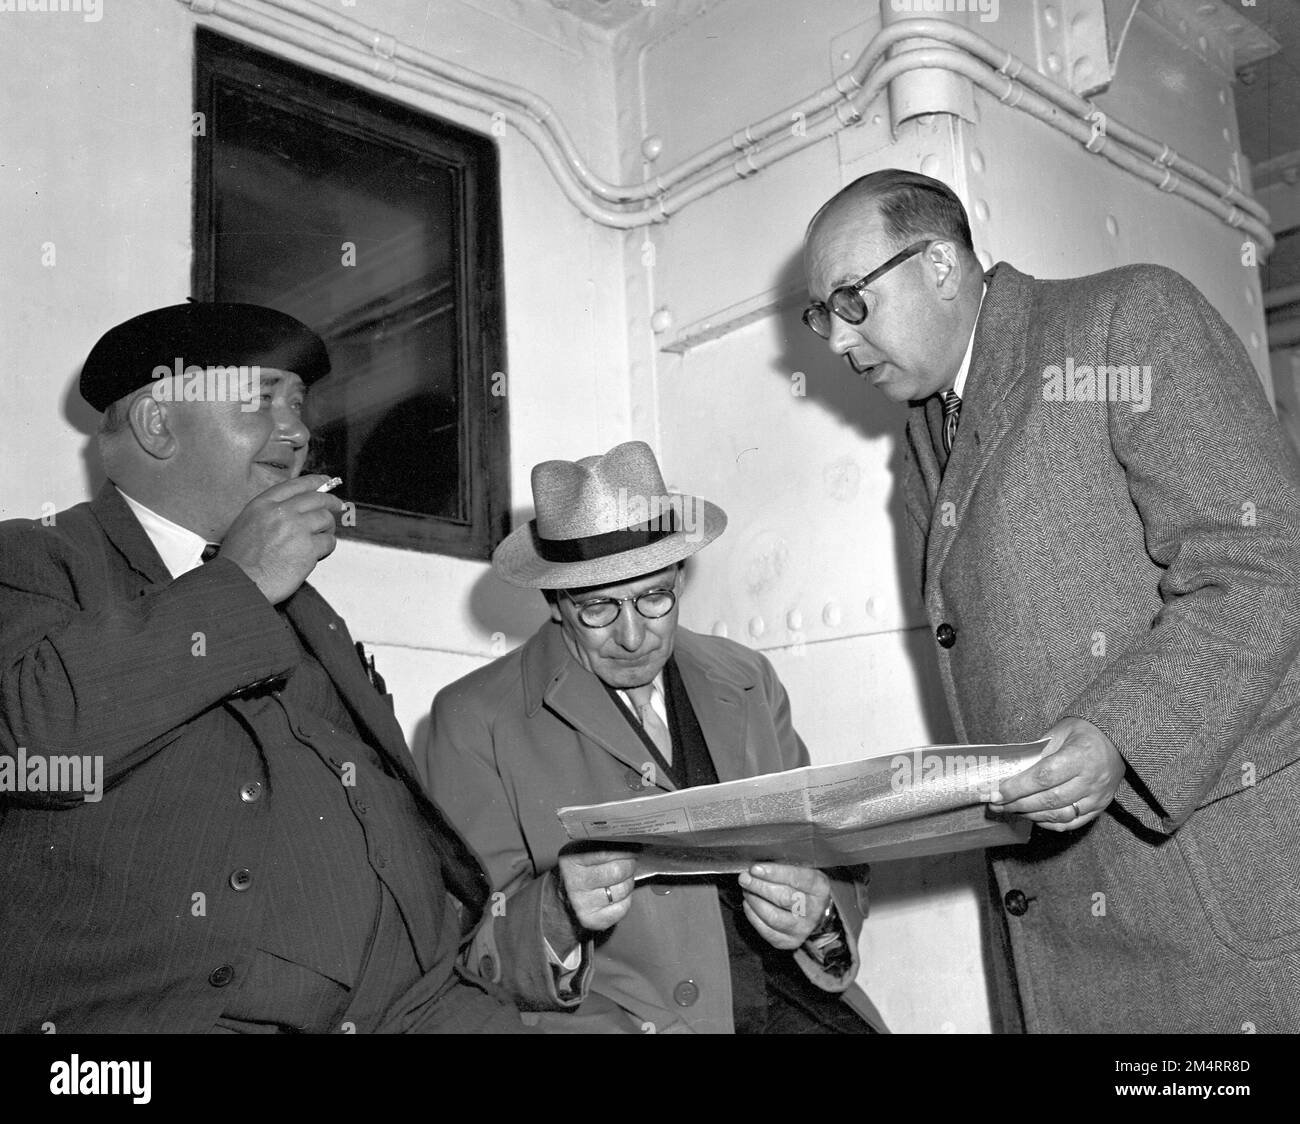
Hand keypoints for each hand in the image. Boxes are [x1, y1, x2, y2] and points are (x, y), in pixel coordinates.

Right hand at [218, 475, 344, 603]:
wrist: (239, 583)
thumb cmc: (239, 561)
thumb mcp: (246, 524)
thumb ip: (269, 513)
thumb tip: (295, 508)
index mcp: (263, 505)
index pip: (296, 485)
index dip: (314, 482)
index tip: (325, 481)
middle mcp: (280, 512)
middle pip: (317, 499)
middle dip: (331, 502)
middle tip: (338, 506)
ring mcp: (296, 529)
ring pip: (326, 519)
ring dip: (327, 529)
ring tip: (321, 538)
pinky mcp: (308, 548)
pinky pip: (329, 542)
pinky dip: (326, 548)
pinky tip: (317, 554)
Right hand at [557, 849, 636, 931]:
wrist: (566, 896)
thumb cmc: (584, 869)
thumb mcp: (587, 851)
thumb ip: (605, 844)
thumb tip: (632, 841)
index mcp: (572, 860)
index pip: (607, 852)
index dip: (625, 851)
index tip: (632, 849)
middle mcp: (575, 882)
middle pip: (618, 871)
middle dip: (629, 866)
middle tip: (628, 864)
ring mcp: (582, 903)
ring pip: (623, 889)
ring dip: (628, 883)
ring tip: (622, 879)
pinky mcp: (592, 920)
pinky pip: (622, 908)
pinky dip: (626, 900)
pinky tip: (617, 895)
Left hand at [738, 863, 830, 949]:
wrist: (816, 913)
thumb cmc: (803, 887)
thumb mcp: (802, 871)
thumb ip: (783, 867)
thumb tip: (757, 867)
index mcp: (819, 888)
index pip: (796, 879)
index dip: (774, 873)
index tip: (755, 869)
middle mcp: (814, 910)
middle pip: (784, 898)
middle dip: (759, 887)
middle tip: (744, 878)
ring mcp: (802, 928)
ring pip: (774, 917)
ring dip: (754, 901)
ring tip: (746, 890)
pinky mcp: (790, 941)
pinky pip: (767, 931)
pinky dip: (753, 916)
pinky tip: (749, 904)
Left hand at [984, 716, 1124, 830]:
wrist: (1118, 738)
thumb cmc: (1084, 730)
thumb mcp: (1059, 732)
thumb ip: (1036, 752)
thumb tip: (1009, 772)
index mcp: (1080, 756)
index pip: (1043, 777)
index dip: (1017, 788)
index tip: (997, 793)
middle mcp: (1091, 780)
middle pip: (1049, 799)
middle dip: (1018, 804)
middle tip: (996, 805)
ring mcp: (1098, 796)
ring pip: (1060, 815)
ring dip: (1031, 815)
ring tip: (1011, 810)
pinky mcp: (1101, 807)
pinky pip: (1072, 823)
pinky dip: (1050, 823)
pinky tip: (1033, 817)